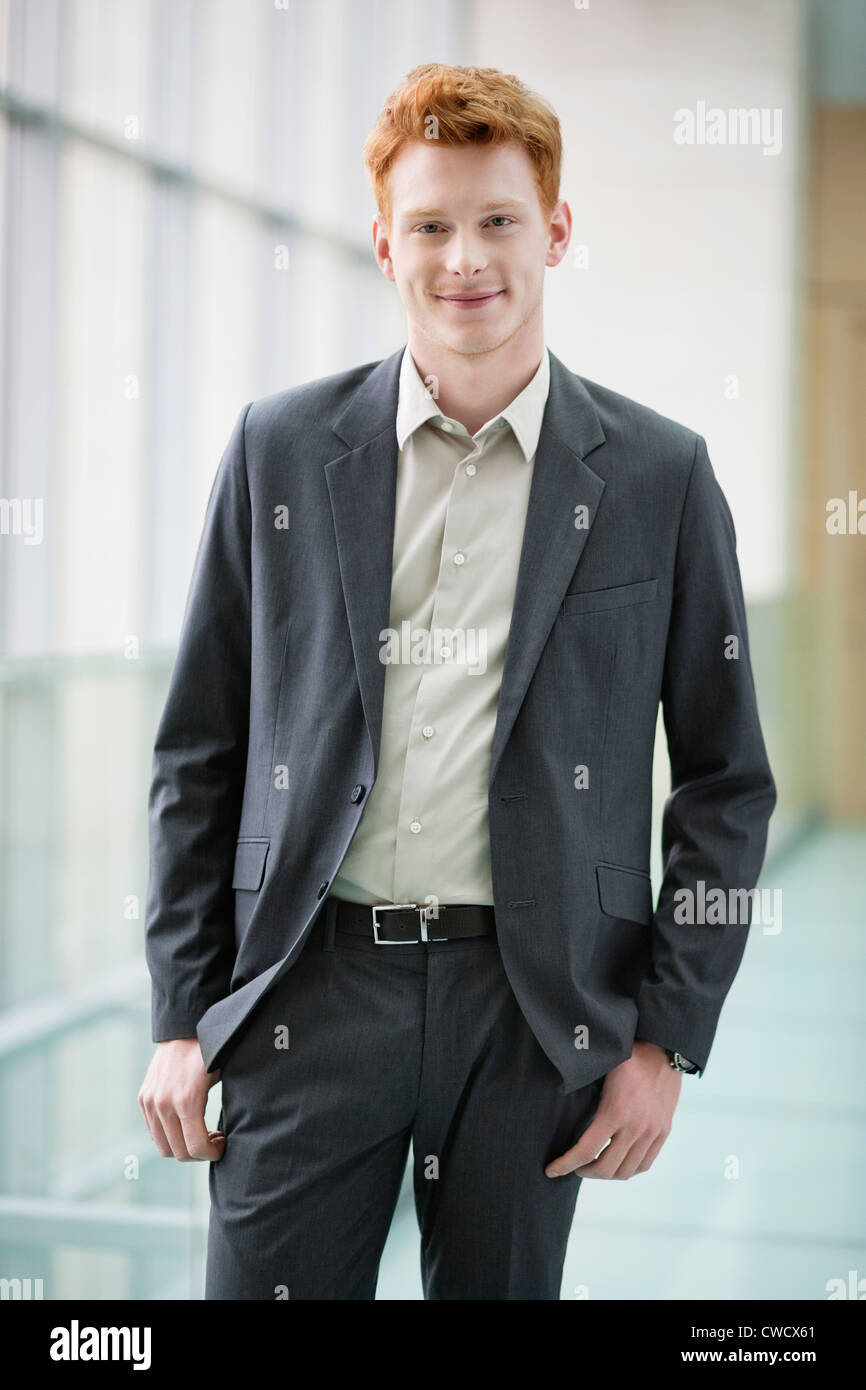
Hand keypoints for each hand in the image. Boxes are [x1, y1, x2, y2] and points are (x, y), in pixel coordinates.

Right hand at [138, 1038, 225, 1161]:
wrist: (184, 1030)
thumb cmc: (211, 1054)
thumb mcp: (224, 1078)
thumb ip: (224, 1109)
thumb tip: (232, 1134)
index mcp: (186, 1100)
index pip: (196, 1147)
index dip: (212, 1154)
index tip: (222, 1145)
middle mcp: (163, 1104)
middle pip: (179, 1152)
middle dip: (199, 1153)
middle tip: (214, 1140)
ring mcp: (150, 1102)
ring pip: (163, 1146)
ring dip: (183, 1147)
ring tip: (200, 1133)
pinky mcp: (144, 1098)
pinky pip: (154, 1132)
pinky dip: (169, 1136)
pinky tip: (185, 1125)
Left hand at [545, 1041, 679, 1179]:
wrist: (663, 1048)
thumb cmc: (626, 1055)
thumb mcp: (599, 1068)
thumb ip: (581, 1087)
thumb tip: (554, 1094)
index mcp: (615, 1111)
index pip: (586, 1151)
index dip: (565, 1165)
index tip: (551, 1171)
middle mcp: (636, 1127)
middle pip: (605, 1168)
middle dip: (584, 1172)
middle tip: (573, 1166)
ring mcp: (652, 1132)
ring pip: (626, 1171)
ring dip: (605, 1174)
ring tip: (593, 1166)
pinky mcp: (663, 1131)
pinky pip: (644, 1164)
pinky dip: (628, 1170)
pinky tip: (616, 1163)